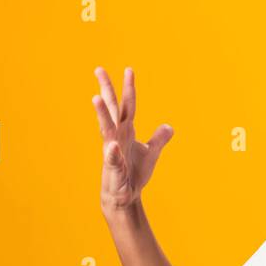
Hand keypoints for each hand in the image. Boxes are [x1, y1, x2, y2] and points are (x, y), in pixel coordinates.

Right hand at [93, 66, 173, 218]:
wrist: (125, 196)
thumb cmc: (134, 173)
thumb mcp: (151, 153)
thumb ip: (158, 138)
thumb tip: (169, 126)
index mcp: (126, 130)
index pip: (128, 105)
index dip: (129, 88)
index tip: (129, 69)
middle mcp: (117, 136)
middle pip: (112, 109)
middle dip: (106, 89)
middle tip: (99, 69)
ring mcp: (113, 150)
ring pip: (107, 128)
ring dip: (102, 114)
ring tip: (96, 98)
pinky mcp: (113, 167)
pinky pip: (113, 158)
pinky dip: (113, 152)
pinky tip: (113, 146)